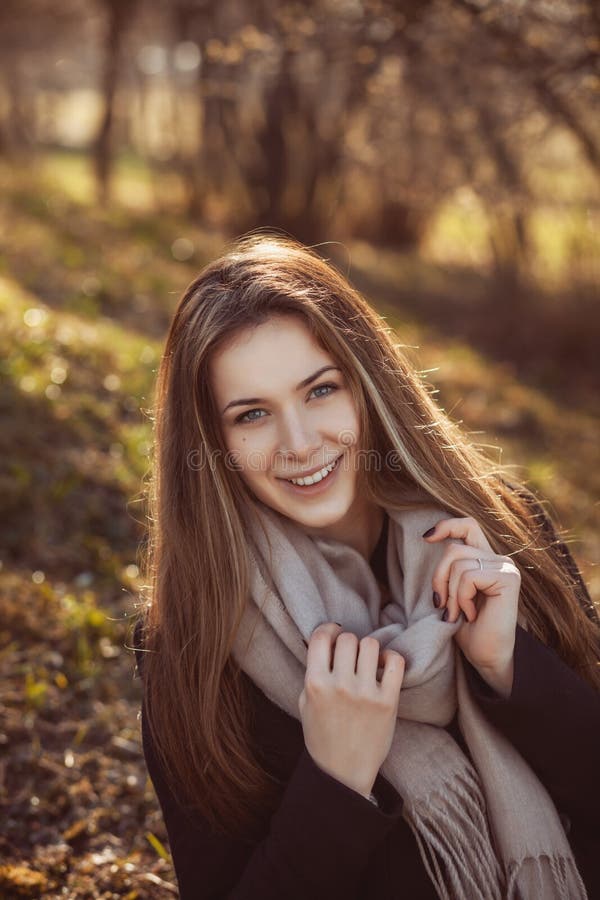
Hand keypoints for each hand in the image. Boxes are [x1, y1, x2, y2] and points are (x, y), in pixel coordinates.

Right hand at [299, 622, 404, 797]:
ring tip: (368, 662)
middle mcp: (339, 686)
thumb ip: (313, 672)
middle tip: (352, 655)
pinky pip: (395, 662)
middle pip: (348, 638)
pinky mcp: (388, 703)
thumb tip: (326, 642)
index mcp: (315, 684)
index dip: (329, 630)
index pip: (322, 637)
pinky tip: (384, 667)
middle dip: (349, 642)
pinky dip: (391, 658)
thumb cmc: (321, 735)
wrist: (342, 773)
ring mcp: (364, 694)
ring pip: (371, 645)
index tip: (335, 635)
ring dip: (369, 650)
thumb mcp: (305, 702)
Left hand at [424, 517, 520, 696]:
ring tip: (458, 613)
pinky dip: (462, 599)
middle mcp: (499, 559)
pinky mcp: (508, 579)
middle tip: (443, 606)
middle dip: (439, 578)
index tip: (426, 537)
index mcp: (485, 558)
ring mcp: (505, 567)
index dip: (446, 526)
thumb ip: (449, 566)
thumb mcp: (451, 592)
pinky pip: (468, 577)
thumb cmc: (468, 628)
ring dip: (451, 594)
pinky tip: (472, 615)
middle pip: (453, 548)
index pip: (467, 525)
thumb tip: (428, 536)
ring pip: (458, 563)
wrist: (487, 657)